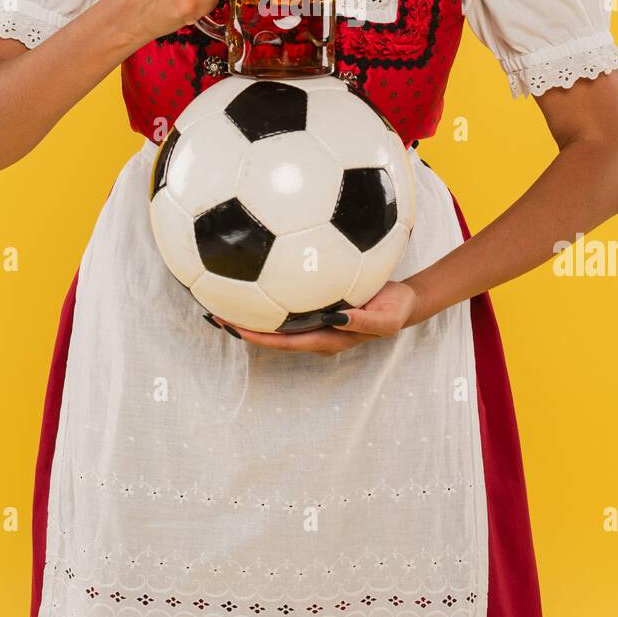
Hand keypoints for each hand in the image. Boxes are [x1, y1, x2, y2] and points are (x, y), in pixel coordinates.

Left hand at [209, 279, 419, 354]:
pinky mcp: (317, 306)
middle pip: (271, 334)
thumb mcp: (385, 319)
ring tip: (221, 295)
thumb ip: (362, 321)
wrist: (404, 300)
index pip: (284, 342)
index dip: (258, 337)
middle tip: (213, 311)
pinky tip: (252, 274)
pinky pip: (286, 304)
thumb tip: (335, 317)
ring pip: (275, 320)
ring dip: (250, 311)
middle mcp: (315, 332)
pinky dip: (266, 294)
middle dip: (243, 326)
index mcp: (327, 339)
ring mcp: (315, 320)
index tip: (233, 327)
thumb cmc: (395, 309)